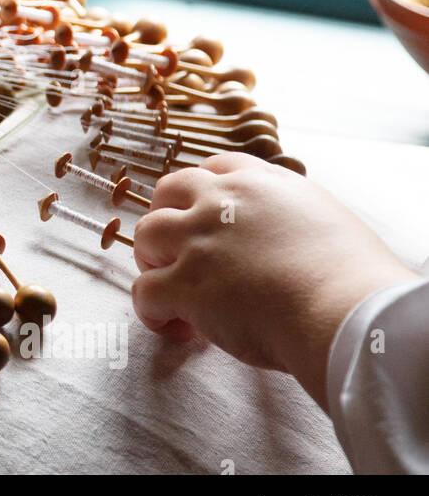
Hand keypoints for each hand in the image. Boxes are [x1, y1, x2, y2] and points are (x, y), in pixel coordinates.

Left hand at [132, 153, 415, 406]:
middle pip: (168, 191)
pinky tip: (178, 327)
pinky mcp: (184, 283)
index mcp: (261, 183)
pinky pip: (144, 291)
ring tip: (174, 289)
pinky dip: (152, 311)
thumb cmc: (352, 277)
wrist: (346, 312)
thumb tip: (276, 233)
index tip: (205, 216)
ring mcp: (198, 240)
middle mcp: (222, 202)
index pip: (214, 168)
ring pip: (145, 234)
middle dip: (168, 218)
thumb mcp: (325, 217)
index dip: (202, 193)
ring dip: (153, 260)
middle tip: (180, 252)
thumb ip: (288, 212)